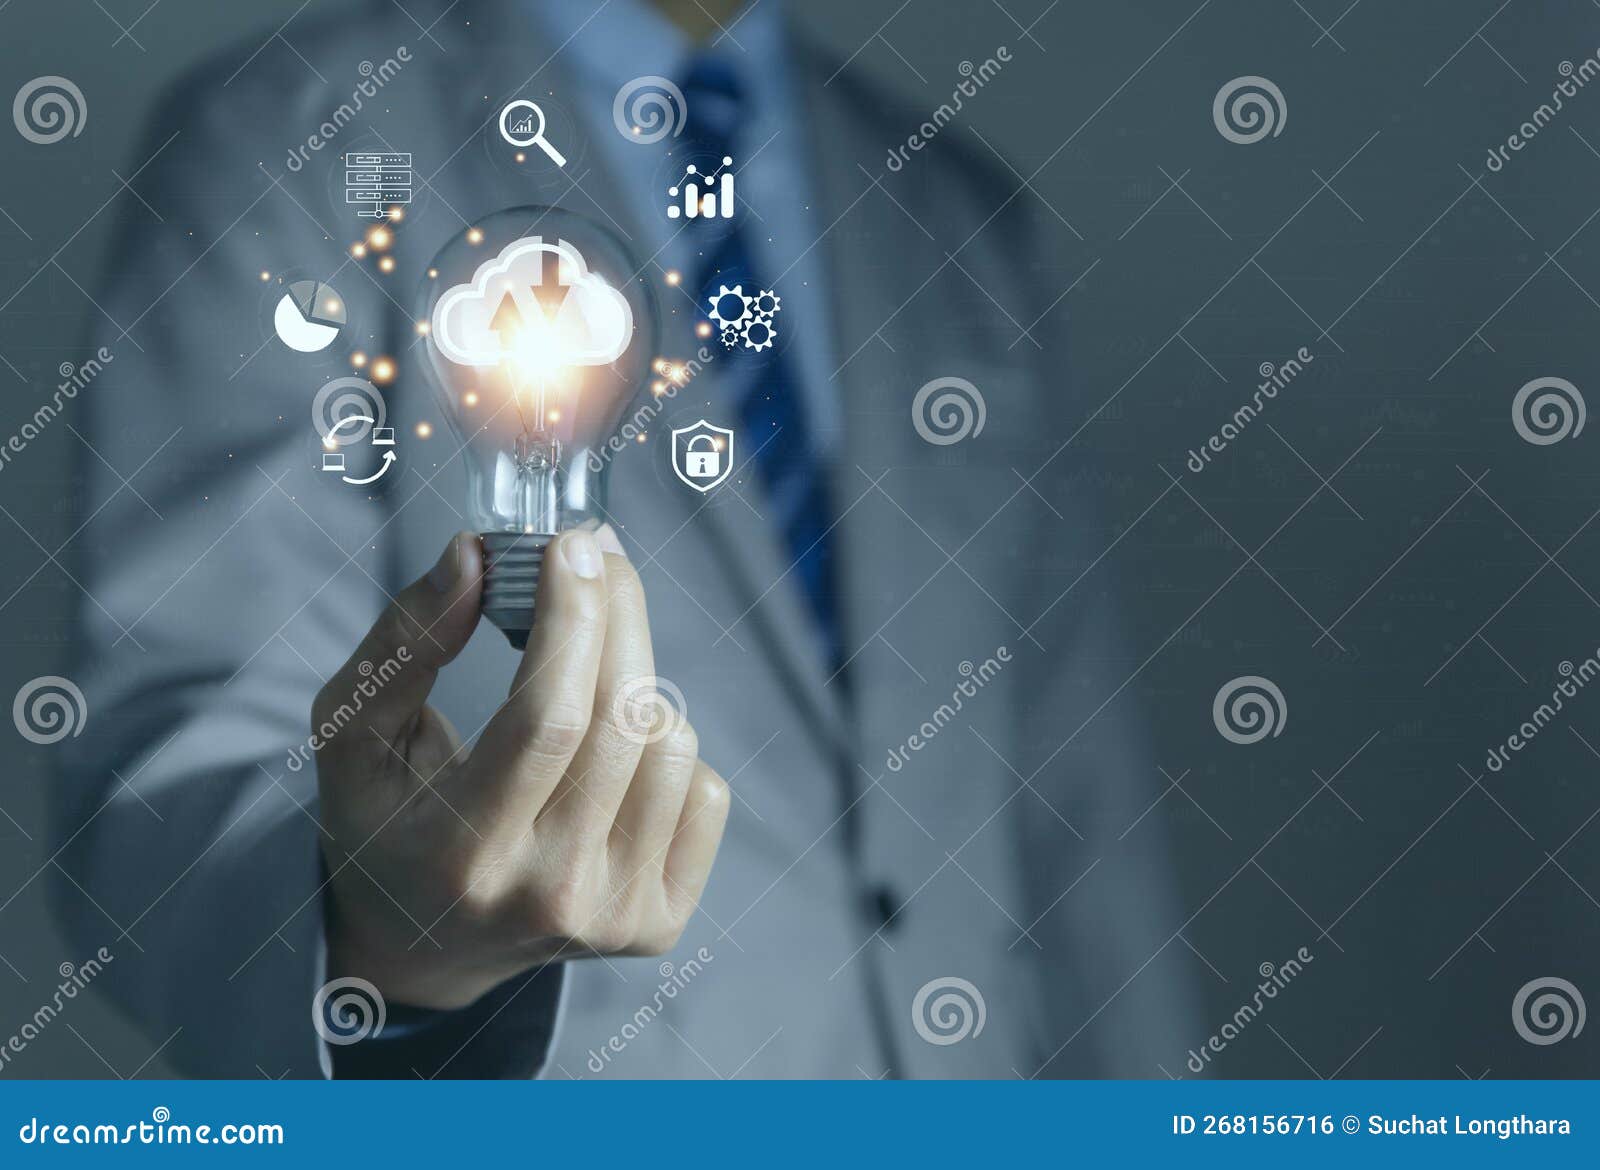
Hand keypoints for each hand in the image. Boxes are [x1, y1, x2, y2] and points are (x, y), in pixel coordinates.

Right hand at [312, 527, 729, 1009]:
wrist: (421, 945)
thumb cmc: (385, 820)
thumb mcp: (352, 735)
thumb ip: (404, 641)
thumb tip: (475, 555)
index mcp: (461, 854)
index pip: (547, 719)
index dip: (572, 616)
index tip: (573, 544)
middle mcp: (546, 895)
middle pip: (621, 720)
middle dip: (615, 613)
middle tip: (595, 557)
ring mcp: (613, 917)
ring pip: (673, 744)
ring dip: (634, 686)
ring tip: (579, 692)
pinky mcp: (659, 923)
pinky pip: (705, 789)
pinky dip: (666, 748)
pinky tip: (611, 757)